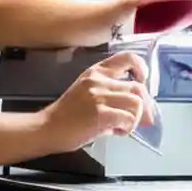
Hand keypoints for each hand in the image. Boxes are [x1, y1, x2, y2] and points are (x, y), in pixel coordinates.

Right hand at [39, 51, 155, 152]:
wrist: (46, 129)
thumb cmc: (65, 116)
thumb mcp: (86, 94)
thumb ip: (110, 95)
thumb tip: (137, 108)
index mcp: (95, 73)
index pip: (127, 58)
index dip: (141, 68)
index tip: (142, 80)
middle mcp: (98, 81)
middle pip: (138, 87)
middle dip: (145, 106)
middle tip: (143, 119)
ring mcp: (99, 97)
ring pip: (136, 103)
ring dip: (135, 119)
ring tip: (122, 127)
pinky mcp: (101, 114)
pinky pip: (129, 119)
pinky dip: (127, 128)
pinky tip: (116, 132)